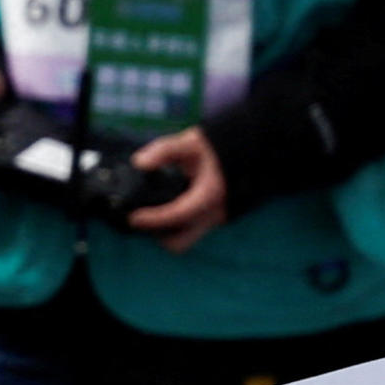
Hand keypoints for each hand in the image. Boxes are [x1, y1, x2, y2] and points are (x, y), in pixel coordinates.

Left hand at [126, 125, 228, 248]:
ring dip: (166, 229)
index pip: (178, 215)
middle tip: (142, 217)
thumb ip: (164, 150)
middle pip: (180, 243)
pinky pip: (191, 230)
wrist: (252, 152)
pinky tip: (163, 205)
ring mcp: (216, 219)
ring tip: (149, 210)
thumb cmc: (218, 146)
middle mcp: (214, 214)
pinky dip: (175, 224)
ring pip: (185, 239)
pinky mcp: (214, 219)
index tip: (132, 217)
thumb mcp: (191, 141)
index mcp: (210, 195)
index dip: (153, 219)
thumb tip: (139, 163)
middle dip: (158, 234)